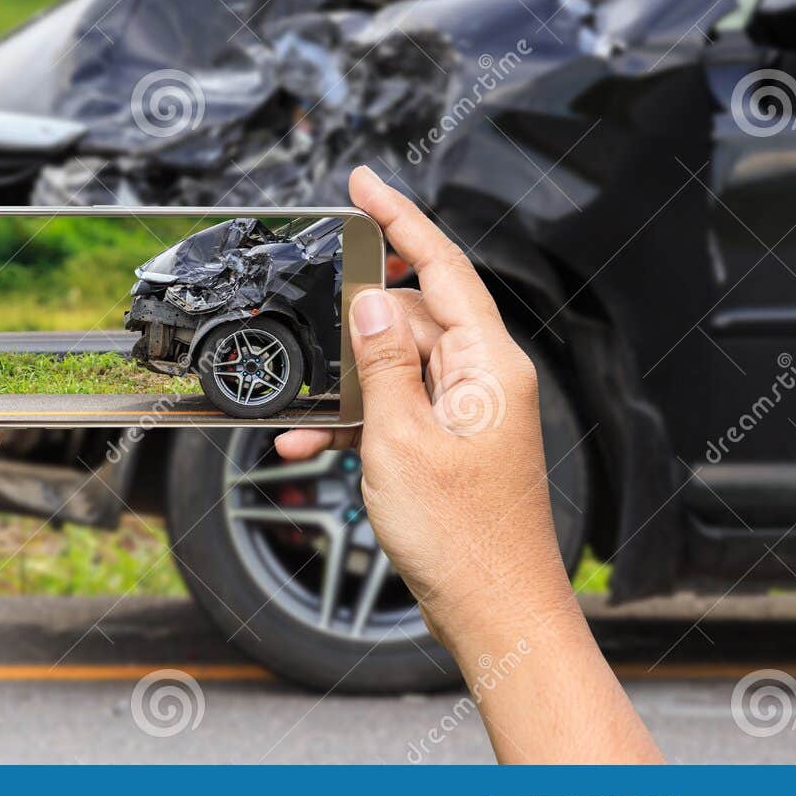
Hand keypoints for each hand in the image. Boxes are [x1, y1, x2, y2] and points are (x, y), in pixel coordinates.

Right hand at [277, 166, 566, 654]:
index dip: (400, 217)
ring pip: (395, 367)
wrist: (491, 612)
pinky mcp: (451, 442)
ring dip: (345, 388)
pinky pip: (395, 409)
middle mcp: (485, 379)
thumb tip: (370, 302)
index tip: (365, 183)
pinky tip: (314, 447)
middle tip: (309, 320)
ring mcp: (468, 412)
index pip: (443, 265)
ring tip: (304, 420)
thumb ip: (383, 362)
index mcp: (488, 365)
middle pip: (412, 315)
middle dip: (354, 323)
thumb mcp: (400, 439)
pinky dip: (355, 422)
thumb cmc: (462, 539)